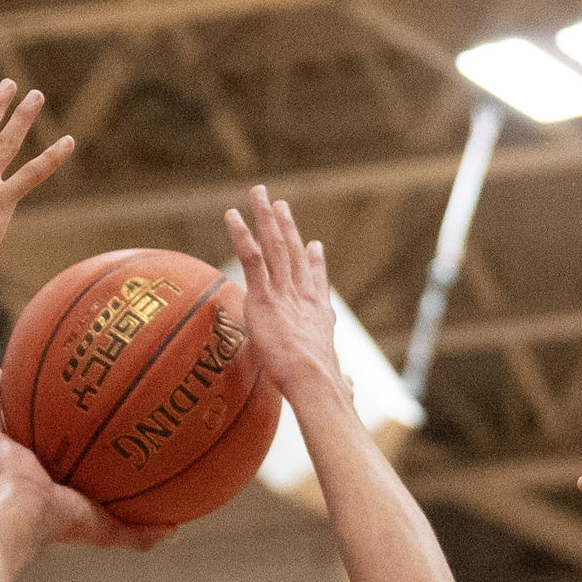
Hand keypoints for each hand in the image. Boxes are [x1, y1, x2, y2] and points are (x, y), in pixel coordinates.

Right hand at [0, 371, 171, 553]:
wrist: (27, 516)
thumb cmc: (65, 523)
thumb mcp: (111, 528)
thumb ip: (140, 532)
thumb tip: (175, 532)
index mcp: (59, 485)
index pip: (76, 460)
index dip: (88, 443)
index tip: (107, 422)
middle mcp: (36, 467)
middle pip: (48, 435)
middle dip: (58, 416)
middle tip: (75, 388)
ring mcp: (14, 455)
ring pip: (17, 421)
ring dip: (22, 400)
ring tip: (34, 373)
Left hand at [221, 186, 341, 403]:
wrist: (312, 378)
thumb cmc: (324, 387)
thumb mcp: (337, 381)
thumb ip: (342, 381)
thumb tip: (350, 387)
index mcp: (320, 314)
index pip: (317, 282)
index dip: (316, 262)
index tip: (315, 245)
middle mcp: (303, 295)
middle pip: (295, 252)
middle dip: (287, 226)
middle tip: (281, 204)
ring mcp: (284, 291)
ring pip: (274, 244)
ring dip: (265, 217)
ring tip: (259, 194)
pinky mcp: (264, 295)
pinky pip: (251, 257)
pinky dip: (241, 234)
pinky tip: (231, 215)